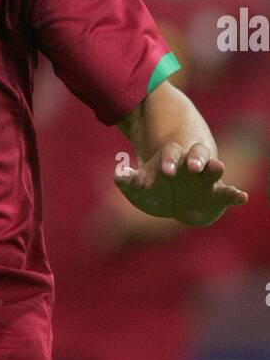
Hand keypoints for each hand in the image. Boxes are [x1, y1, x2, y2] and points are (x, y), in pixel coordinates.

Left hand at [114, 141, 247, 227]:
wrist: (174, 205)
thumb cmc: (156, 191)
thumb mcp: (139, 188)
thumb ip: (129, 180)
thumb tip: (118, 173)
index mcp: (171, 160)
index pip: (171, 154)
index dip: (169, 160)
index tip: (166, 170)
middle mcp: (191, 165)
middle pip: (196, 155)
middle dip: (195, 159)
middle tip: (194, 167)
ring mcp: (205, 178)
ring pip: (213, 167)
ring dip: (215, 167)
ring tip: (217, 167)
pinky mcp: (217, 193)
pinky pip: (228, 192)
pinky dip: (235, 194)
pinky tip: (241, 197)